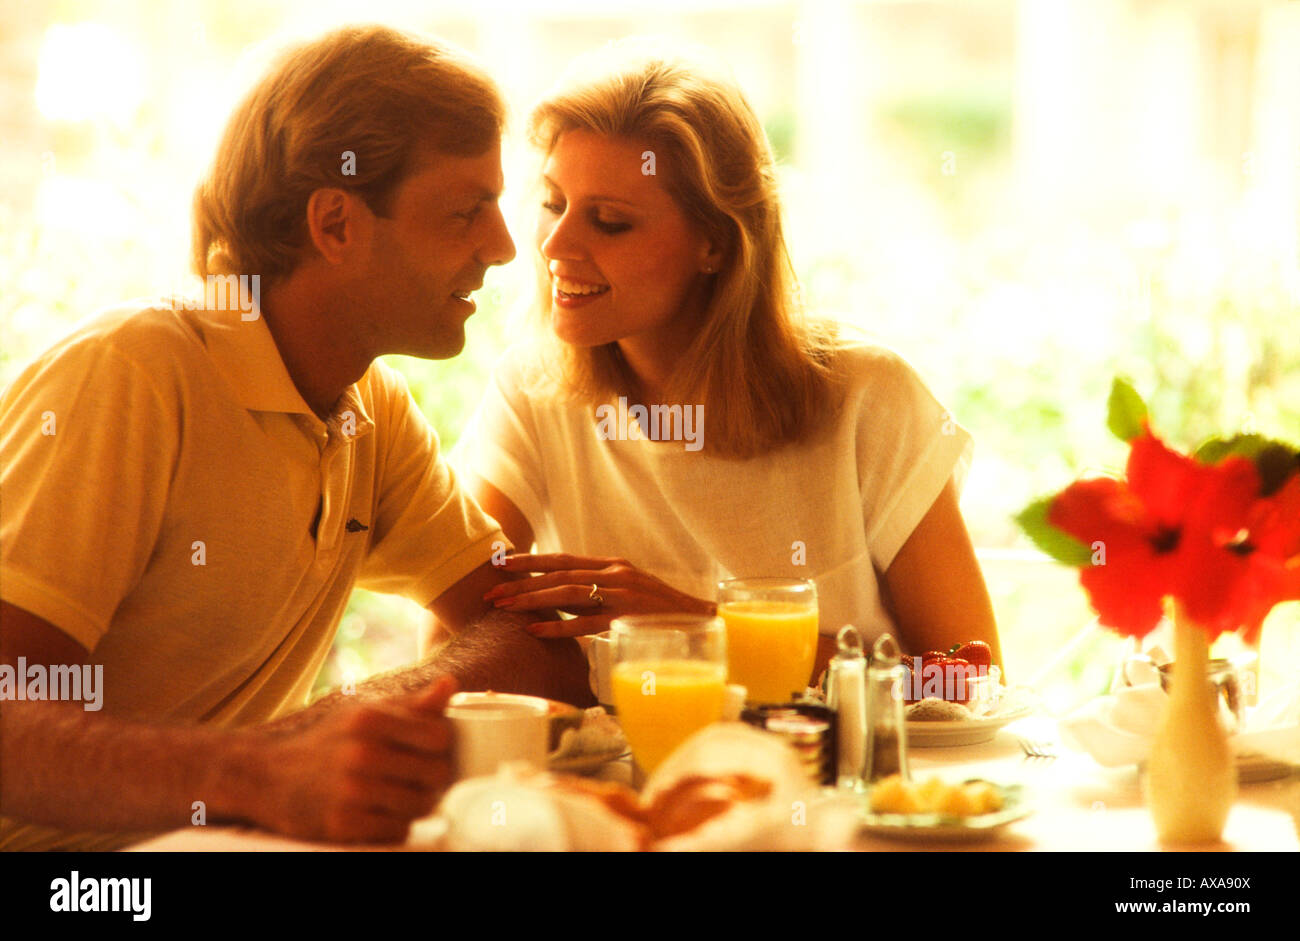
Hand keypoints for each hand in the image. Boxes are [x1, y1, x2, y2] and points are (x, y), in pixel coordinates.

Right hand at [249, 676, 456, 843]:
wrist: (265, 776)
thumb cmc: (324, 742)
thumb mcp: (363, 712)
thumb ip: (411, 704)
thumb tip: (450, 685)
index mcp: (370, 718)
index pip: (439, 736)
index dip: (441, 747)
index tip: (430, 752)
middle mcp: (361, 752)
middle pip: (436, 774)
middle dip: (433, 779)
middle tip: (419, 779)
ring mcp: (351, 790)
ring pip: (420, 805)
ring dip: (416, 804)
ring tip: (399, 795)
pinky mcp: (342, 824)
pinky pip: (397, 830)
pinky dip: (395, 825)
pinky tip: (380, 813)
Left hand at [483, 553, 714, 636]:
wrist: (704, 620)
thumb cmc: (662, 613)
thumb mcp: (628, 593)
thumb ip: (598, 593)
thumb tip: (561, 603)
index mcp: (612, 565)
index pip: (563, 559)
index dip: (530, 560)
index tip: (501, 563)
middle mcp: (614, 574)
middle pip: (558, 573)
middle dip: (521, 581)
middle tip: (491, 591)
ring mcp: (622, 594)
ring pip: (566, 592)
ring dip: (531, 599)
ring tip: (503, 607)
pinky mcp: (628, 617)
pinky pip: (585, 622)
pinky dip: (558, 626)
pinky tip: (534, 629)